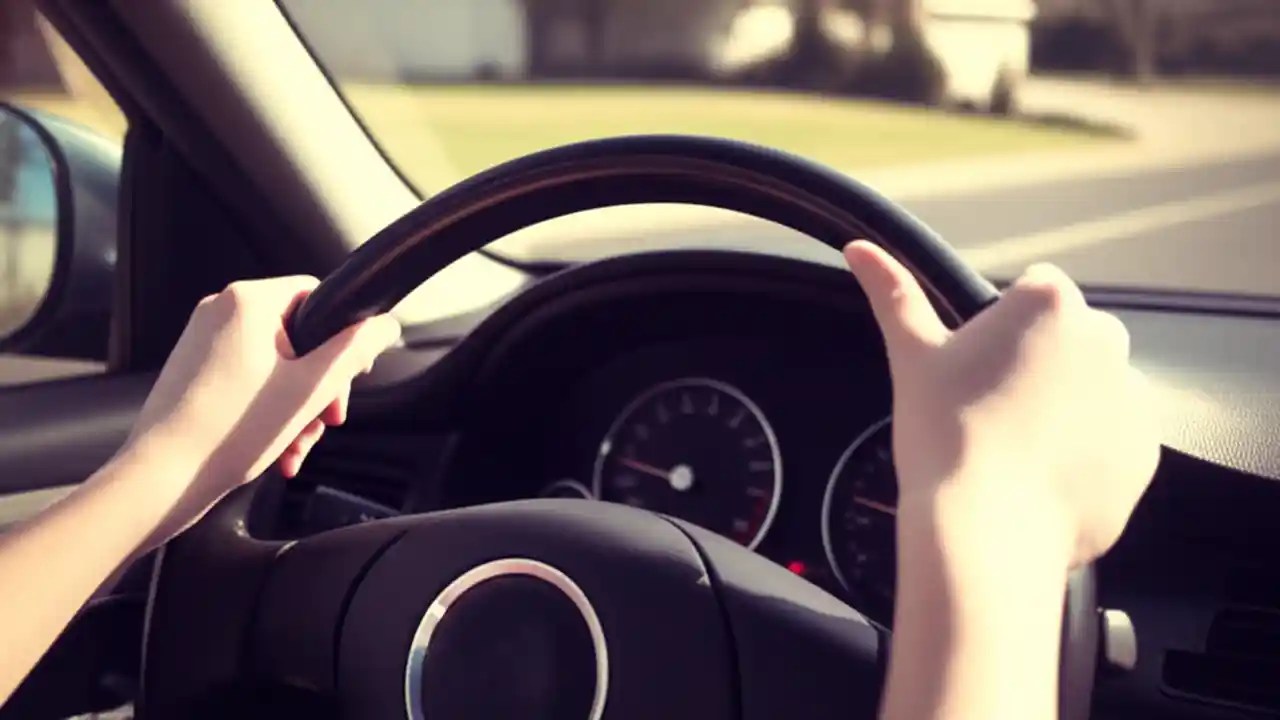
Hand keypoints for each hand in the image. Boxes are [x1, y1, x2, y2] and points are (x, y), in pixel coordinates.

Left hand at [119, 276, 399, 544]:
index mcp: (247, 302)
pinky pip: (248, 382)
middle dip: (319, 386)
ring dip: (296, 408)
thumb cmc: (229, 432)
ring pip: (276, 366)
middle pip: (298, 337)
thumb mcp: (309, 390)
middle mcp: (220, 312)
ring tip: (296, 448)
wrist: (160, 478)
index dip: (343, 337)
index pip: (316, 294)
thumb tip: (386, 326)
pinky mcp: (193, 371)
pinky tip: (277, 451)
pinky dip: (268, 412)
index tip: (349, 377)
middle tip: (326, 421)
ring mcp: (202, 341)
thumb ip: (354, 351)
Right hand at [844, 241, 1157, 567]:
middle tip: (991, 409)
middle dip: (1041, 362)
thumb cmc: (945, 434)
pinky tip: (1043, 477)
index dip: (1001, 327)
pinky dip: (1088, 454)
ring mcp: (1133, 398)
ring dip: (1067, 406)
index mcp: (1050, 302)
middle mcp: (1106, 338)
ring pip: (1093, 389)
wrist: (988, 530)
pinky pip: (1114, 441)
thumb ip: (894, 294)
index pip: (1033, 289)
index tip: (977, 367)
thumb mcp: (913, 357)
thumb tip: (858, 249)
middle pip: (1069, 337)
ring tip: (1017, 449)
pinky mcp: (1144, 453)